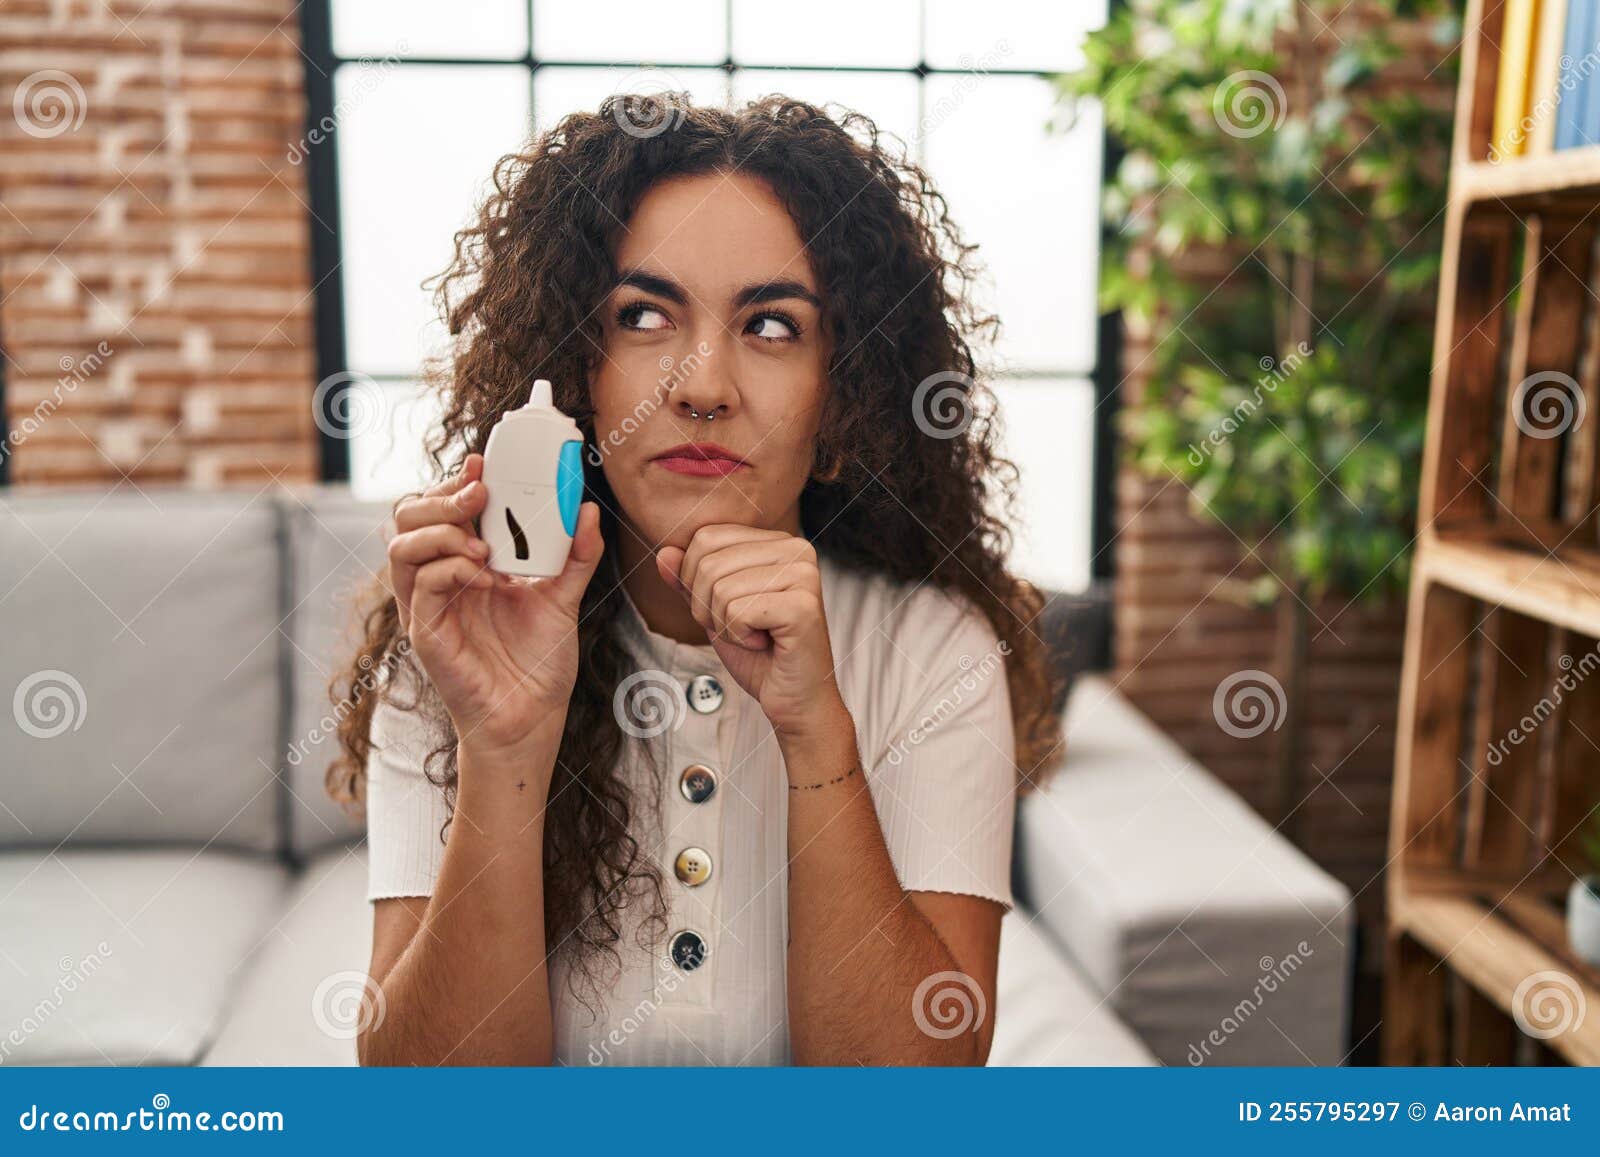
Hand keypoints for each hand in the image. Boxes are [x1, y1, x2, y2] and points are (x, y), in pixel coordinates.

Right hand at [388, 452, 604, 764]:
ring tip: (482, 545)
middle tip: (480, 495)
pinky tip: (482, 575)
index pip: (439, 509)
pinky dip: (449, 569)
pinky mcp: (426, 633)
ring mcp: (428, 606)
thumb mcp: (563, 597)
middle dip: (441, 497)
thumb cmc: (539, 661)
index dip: (454, 482)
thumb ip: (576, 555)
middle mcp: (439, 581)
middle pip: (408, 518)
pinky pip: (421, 585)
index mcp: (464, 565)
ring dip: (441, 532)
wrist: (533, 717)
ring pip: (401, 546)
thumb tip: (586, 509)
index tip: (483, 464)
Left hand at [654, 525, 843, 739]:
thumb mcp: (714, 610)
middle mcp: (796, 549)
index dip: (695, 580)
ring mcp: (804, 575)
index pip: (706, 537)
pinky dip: (739, 636)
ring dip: (725, 625)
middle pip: (708, 562)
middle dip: (708, 607)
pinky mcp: (803, 606)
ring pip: (720, 588)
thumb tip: (664, 553)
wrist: (795, 700)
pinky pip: (738, 611)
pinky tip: (765, 643)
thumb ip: (689, 580)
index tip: (728, 609)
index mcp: (777, 542)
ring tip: (755, 636)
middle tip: (741, 628)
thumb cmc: (760, 655)